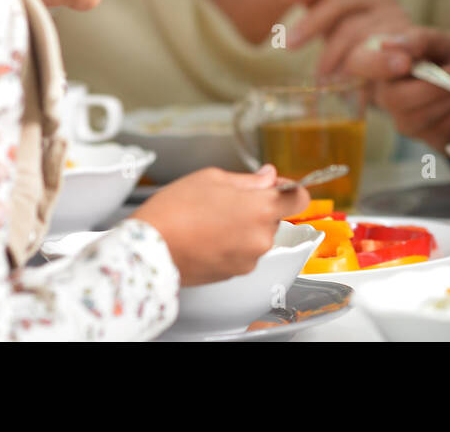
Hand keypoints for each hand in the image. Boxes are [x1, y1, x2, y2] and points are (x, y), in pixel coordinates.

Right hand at [131, 165, 308, 284]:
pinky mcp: (235, 273)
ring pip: (258, 236)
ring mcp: (250, 258)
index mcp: (261, 208)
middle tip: (227, 200)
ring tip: (211, 219)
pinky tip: (208, 236)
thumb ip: (248, 179)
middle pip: (275, 216)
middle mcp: (262, 237)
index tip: (278, 186)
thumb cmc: (175, 210)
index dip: (290, 189)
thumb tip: (268, 177)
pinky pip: (244, 252)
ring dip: (244, 227)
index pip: (300, 198)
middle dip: (258, 207)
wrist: (149, 250)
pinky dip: (233, 244)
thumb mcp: (212, 178)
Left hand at [279, 0, 412, 76]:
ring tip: (322, 76)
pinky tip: (373, 68)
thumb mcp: (341, 25)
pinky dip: (388, 52)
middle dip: (311, 24)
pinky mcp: (417, 41)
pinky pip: (399, 45)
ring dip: (335, 54)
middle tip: (288, 45)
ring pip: (357, 30)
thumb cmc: (368, 46)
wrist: (412, 70)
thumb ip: (320, 3)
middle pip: (340, 4)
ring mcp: (397, 19)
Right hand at [344, 27, 449, 150]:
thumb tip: (390, 45)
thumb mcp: (438, 39)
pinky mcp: (434, 140)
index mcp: (379, 63)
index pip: (365, 64)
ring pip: (426, 120)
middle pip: (398, 101)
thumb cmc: (446, 53)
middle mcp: (386, 98)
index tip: (405, 62)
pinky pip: (449, 133)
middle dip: (437, 88)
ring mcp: (409, 123)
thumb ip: (418, 41)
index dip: (381, 65)